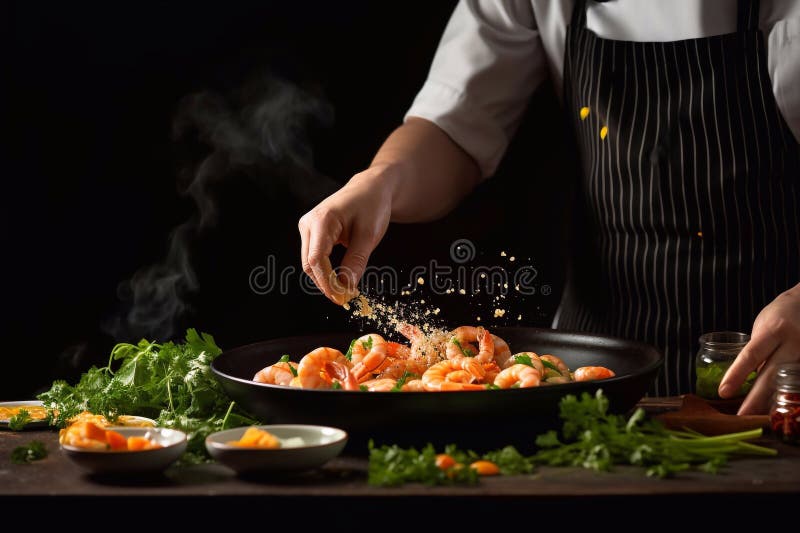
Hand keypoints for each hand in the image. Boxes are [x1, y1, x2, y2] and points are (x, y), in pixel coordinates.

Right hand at [298, 165, 394, 303]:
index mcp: (322, 220)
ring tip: (346, 290)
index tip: (341, 298)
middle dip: (326, 284)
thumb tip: (346, 288)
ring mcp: (307, 227)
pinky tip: (340, 278)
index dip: (326, 282)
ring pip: (310, 262)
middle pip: (309, 264)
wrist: (371, 188)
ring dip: (325, 278)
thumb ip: (356, 261)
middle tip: (346, 298)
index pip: (316, 260)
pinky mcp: (311, 232)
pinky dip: (326, 270)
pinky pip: (314, 256)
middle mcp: (308, 223)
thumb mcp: (369, 235)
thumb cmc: (372, 206)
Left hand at [719, 282, 799, 414]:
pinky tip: (781, 408)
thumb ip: (757, 352)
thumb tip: (746, 380)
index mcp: (773, 330)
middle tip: (742, 416)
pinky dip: (790, 396)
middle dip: (755, 399)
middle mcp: (793, 343)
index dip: (736, 375)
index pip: (750, 355)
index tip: (724, 392)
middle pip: (771, 375)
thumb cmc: (780, 315)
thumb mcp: (763, 327)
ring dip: (773, 402)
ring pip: (789, 383)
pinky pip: (799, 383)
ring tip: (759, 418)